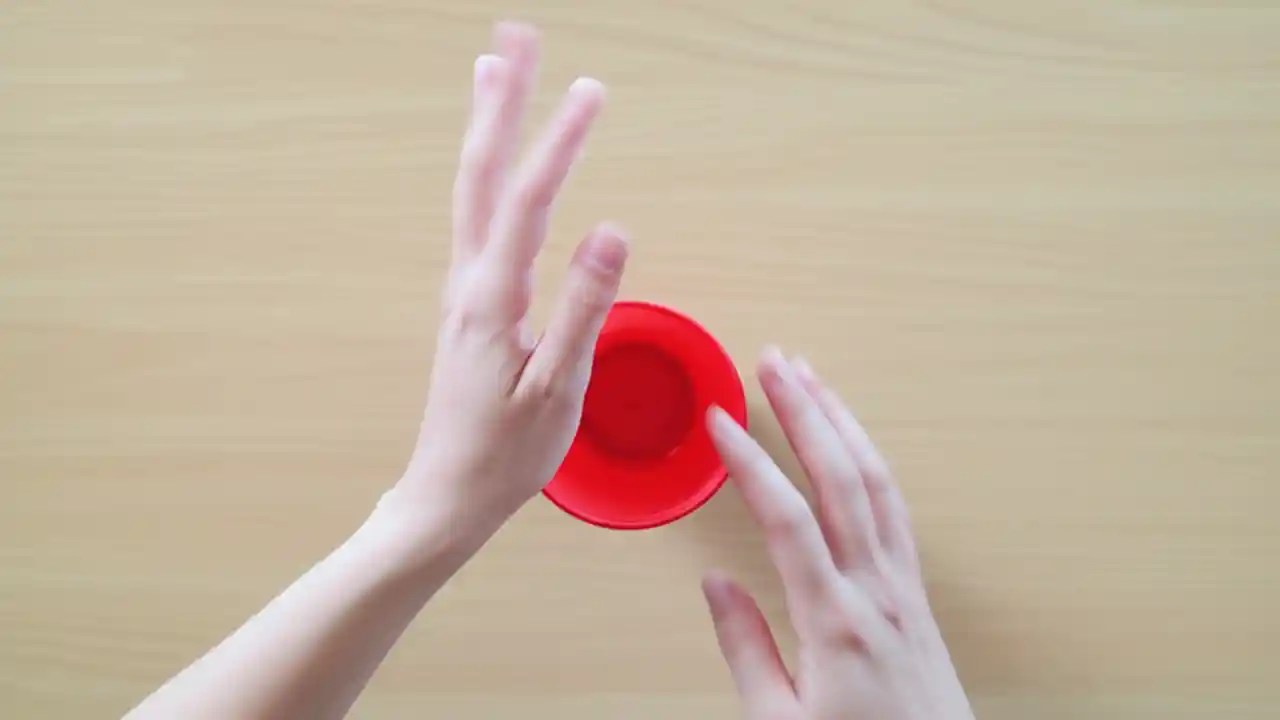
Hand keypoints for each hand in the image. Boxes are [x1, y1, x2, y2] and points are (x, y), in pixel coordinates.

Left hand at [385, 23, 627, 534]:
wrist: (447, 496)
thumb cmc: (506, 454)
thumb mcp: (558, 390)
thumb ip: (583, 308)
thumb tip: (612, 229)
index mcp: (491, 299)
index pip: (529, 203)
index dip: (560, 143)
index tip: (590, 90)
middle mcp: (468, 281)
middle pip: (482, 173)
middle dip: (503, 103)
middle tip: (518, 37)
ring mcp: (464, 289)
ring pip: (473, 190)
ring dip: (487, 126)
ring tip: (496, 71)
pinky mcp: (469, 303)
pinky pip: (475, 217)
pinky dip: (485, 172)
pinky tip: (493, 163)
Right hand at [702, 349, 972, 719]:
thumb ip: (745, 647)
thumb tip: (717, 583)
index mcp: (835, 622)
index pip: (787, 519)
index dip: (751, 462)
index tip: (720, 420)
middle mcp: (877, 591)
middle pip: (842, 478)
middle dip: (806, 411)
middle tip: (775, 361)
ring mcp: (904, 588)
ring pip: (877, 483)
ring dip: (843, 423)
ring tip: (813, 379)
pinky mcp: (916, 595)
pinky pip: (896, 509)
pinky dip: (871, 462)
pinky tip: (855, 445)